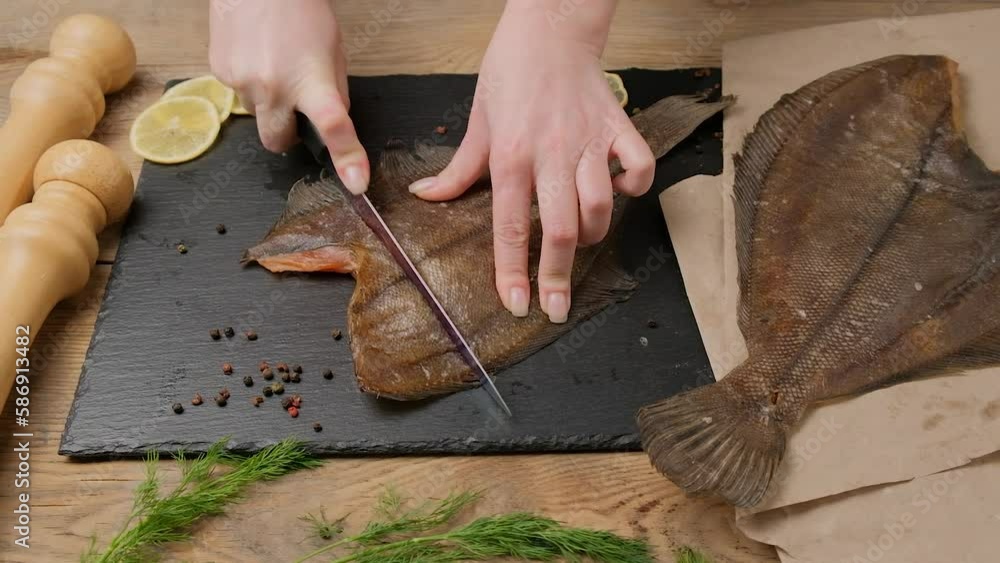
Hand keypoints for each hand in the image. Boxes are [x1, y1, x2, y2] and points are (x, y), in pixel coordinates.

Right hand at [209, 0, 368, 192]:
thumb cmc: (300, 11)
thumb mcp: (333, 51)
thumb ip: (333, 91)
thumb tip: (329, 123)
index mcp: (311, 80)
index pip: (333, 125)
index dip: (347, 158)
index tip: (356, 182)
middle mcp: (273, 87)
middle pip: (278, 142)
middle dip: (288, 135)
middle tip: (295, 110)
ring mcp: (242, 82)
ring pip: (258, 116)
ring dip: (268, 103)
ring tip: (274, 64)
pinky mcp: (220, 74)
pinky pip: (239, 94)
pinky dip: (250, 83)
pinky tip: (256, 55)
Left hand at [408, 1, 653, 322]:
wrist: (550, 27)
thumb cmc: (510, 71)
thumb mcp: (478, 120)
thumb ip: (458, 168)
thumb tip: (426, 195)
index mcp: (511, 155)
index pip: (511, 226)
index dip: (513, 272)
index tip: (517, 306)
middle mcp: (551, 154)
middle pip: (561, 229)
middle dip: (558, 276)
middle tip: (557, 308)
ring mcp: (589, 141)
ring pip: (601, 206)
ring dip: (592, 234)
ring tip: (580, 242)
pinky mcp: (618, 128)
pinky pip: (640, 167)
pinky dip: (634, 187)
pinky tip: (619, 192)